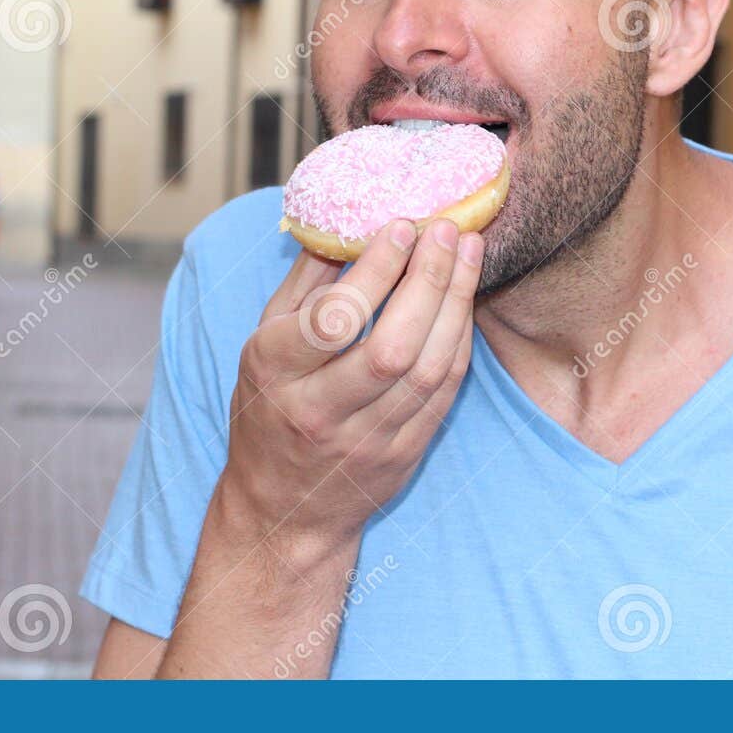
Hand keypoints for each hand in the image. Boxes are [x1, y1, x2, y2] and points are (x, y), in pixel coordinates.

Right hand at [219, 218, 482, 555]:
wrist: (284, 510)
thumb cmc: (269, 407)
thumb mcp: (264, 342)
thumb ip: (306, 284)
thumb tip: (351, 222)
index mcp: (275, 373)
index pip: (334, 320)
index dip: (376, 271)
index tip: (403, 226)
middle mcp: (319, 411)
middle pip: (392, 347)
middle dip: (428, 280)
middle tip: (448, 230)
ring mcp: (366, 439)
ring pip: (428, 370)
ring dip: (456, 304)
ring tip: (469, 252)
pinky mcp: (403, 455)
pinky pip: (444, 392)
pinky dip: (459, 340)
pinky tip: (465, 300)